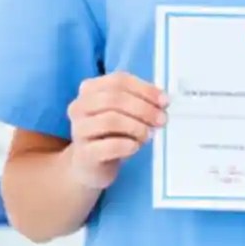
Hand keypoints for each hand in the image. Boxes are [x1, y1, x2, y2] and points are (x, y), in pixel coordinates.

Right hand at [65, 71, 168, 189]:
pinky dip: (128, 145)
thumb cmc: (109, 134)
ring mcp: (79, 130)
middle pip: (114, 99)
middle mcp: (79, 106)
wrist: (90, 165)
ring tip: (148, 135)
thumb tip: (162, 100)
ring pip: (110, 120)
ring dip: (137, 127)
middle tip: (161, 120)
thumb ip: (139, 102)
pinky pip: (109, 146)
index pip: (119, 80)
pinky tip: (135, 147)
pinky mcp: (85, 154)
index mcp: (89, 89)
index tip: (164, 101)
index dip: (145, 89)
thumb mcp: (123, 113)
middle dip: (143, 108)